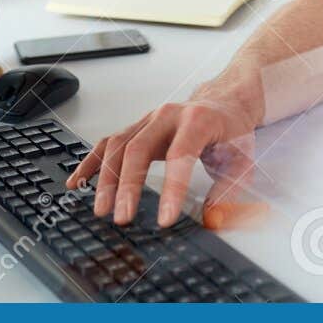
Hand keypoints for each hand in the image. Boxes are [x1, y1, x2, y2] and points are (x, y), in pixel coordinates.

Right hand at [64, 78, 261, 226]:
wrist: (223, 102)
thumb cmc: (231, 131)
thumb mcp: (243, 160)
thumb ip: (231, 192)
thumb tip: (214, 220)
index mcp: (198, 121)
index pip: (180, 155)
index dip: (171, 189)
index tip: (164, 219)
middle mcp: (168, 116)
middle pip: (139, 148)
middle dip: (128, 185)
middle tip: (122, 218)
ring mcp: (148, 120)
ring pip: (118, 145)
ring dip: (106, 178)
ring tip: (101, 209)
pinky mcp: (136, 128)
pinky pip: (107, 143)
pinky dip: (91, 162)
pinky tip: (78, 182)